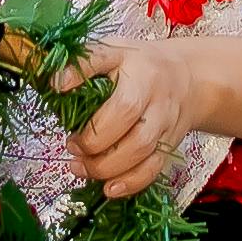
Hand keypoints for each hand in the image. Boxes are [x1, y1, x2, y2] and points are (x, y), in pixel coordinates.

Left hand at [63, 38, 207, 198]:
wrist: (187, 79)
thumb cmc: (139, 67)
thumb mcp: (113, 52)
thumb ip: (84, 64)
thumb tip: (54, 83)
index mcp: (134, 66)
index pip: (111, 74)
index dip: (84, 84)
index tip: (58, 88)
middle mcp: (154, 92)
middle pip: (129, 118)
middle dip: (94, 141)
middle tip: (72, 144)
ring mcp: (165, 120)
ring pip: (140, 148)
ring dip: (106, 166)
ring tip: (80, 167)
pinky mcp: (169, 143)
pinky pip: (153, 168)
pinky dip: (130, 183)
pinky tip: (109, 188)